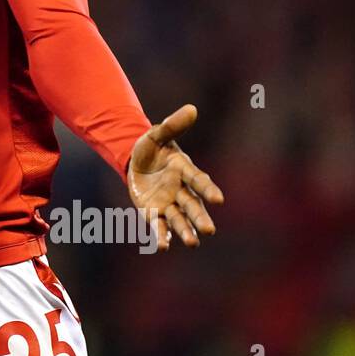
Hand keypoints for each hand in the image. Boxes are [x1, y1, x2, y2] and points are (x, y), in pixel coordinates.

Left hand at [126, 104, 223, 251]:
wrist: (135, 160)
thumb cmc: (151, 147)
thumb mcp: (157, 134)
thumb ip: (172, 125)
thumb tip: (192, 108)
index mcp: (184, 170)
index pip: (198, 180)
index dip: (208, 189)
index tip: (219, 199)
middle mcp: (180, 190)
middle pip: (192, 205)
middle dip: (199, 217)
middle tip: (208, 230)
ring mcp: (168, 203)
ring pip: (178, 219)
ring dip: (185, 231)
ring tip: (192, 243)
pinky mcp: (153, 212)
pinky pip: (159, 225)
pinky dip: (161, 236)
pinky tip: (163, 247)